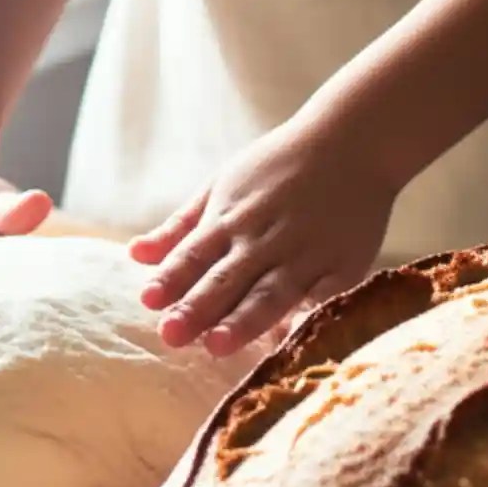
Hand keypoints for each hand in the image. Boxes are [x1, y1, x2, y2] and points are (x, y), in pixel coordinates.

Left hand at [128, 121, 397, 356]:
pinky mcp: (344, 265)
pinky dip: (305, 317)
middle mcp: (264, 238)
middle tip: (172, 336)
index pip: (194, 254)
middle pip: (226, 279)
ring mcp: (305, 253)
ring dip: (243, 320)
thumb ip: (180, 226)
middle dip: (198, 307)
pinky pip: (322, 297)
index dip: (172, 279)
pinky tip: (287, 340)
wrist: (352, 141)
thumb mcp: (222, 184)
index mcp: (230, 217)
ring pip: (270, 293)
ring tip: (218, 345)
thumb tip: (135, 256)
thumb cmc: (279, 166)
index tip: (149, 302)